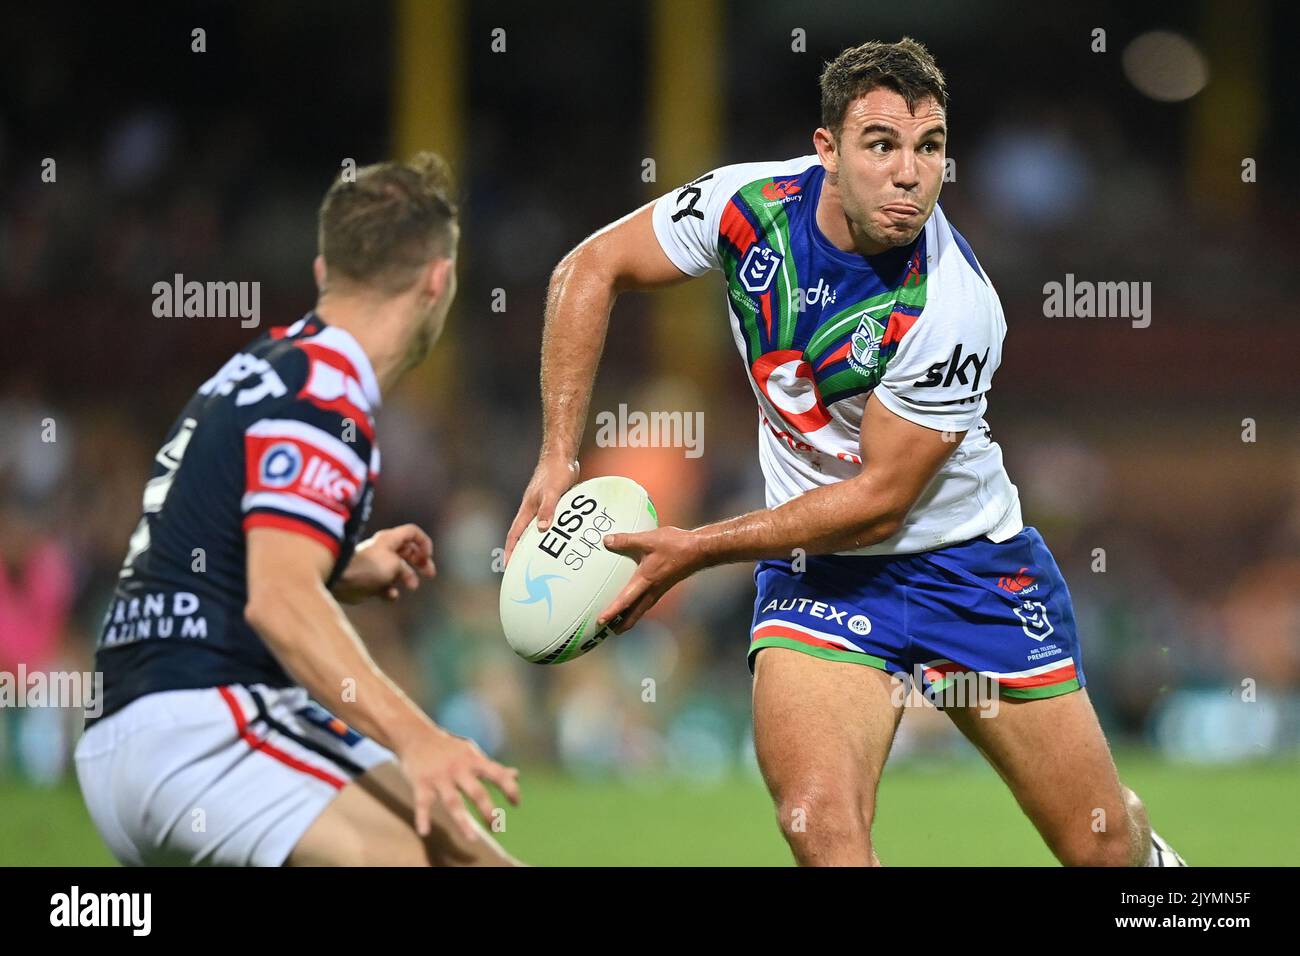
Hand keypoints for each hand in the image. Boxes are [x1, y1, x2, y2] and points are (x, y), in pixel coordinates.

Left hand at [332, 524, 435, 603]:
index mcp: (390, 540)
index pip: (412, 532)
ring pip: (400, 571)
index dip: (424, 542)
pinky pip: (387, 587)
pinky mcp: (372, 583)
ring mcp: (378, 567)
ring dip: (409, 578)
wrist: (341, 580)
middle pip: (410, 552)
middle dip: (422, 563)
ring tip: (411, 586)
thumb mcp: (395, 563)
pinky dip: (392, 592)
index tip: (427, 556)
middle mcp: (385, 551)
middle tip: (430, 573)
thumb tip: (407, 577)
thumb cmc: (370, 567)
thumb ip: (407, 568)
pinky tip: (390, 595)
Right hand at [398, 728, 520, 842]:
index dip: (509, 788)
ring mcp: (439, 777)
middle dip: (487, 810)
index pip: (496, 773)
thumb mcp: (471, 753)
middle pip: (476, 791)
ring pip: (453, 802)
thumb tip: (516, 775)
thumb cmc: (448, 748)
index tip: (516, 803)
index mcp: (473, 761)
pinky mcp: (421, 783)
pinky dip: (422, 817)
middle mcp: (458, 769)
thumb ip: (491, 767)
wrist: (415, 736)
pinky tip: (424, 832)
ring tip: (472, 839)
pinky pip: (422, 803)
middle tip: (496, 826)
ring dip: (462, 821)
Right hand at [504, 453, 579, 565]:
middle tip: (524, 569)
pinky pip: (549, 521)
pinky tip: (561, 539)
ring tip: (543, 559)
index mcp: (528, 509)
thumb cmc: (556, 472)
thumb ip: (548, 509)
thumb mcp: (553, 491)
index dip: (510, 550)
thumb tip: (542, 529)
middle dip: (522, 551)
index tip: (507, 565)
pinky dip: (551, 532)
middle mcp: (532, 509)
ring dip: (538, 543)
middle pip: (524, 534)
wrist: (562, 456)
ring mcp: (541, 505)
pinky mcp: (552, 502)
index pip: (514, 534)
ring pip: (537, 528)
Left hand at [597, 526, 702, 632]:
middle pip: (634, 613)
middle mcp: (652, 590)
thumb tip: (606, 541)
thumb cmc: (675, 546)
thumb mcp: (648, 540)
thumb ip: (626, 541)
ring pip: (642, 609)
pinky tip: (636, 601)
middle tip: (609, 632)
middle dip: (622, 624)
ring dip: (630, 618)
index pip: (625, 601)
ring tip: (620, 623)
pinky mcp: (665, 585)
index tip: (600, 622)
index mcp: (645, 581)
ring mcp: (660, 589)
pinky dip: (638, 607)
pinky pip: (648, 601)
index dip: (612, 612)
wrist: (700, 550)